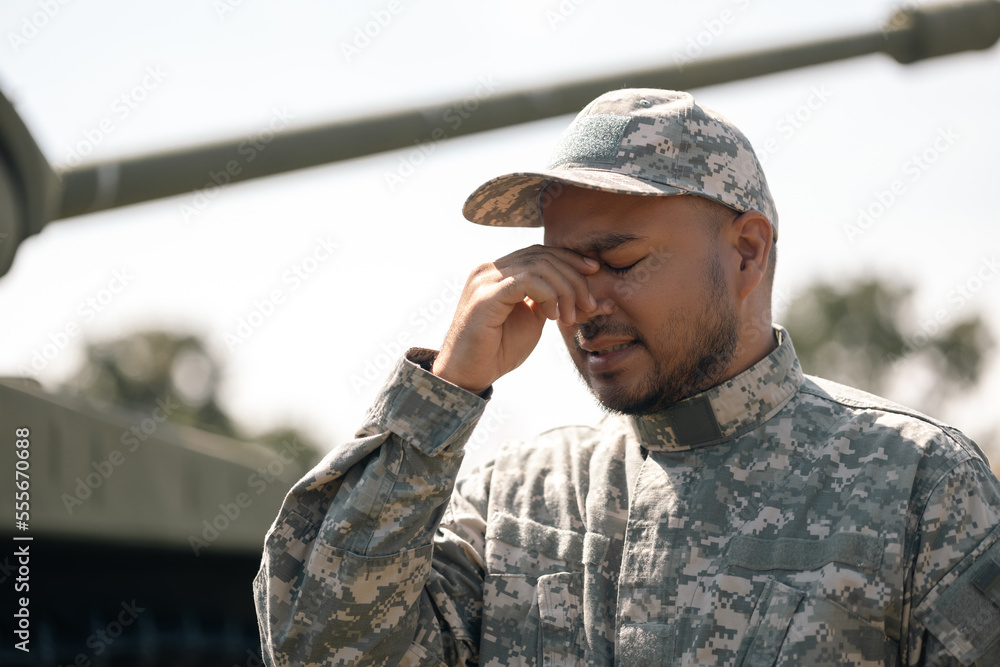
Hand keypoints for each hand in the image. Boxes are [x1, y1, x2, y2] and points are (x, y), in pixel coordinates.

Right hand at [432, 245, 611, 393]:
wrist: (468, 374)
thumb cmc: (498, 350)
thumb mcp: (535, 321)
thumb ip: (555, 302)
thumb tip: (594, 299)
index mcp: (499, 271)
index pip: (540, 252)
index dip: (570, 258)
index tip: (594, 271)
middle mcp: (489, 269)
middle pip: (543, 256)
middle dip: (573, 277)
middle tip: (589, 304)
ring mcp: (485, 280)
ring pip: (539, 266)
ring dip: (564, 289)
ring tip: (571, 317)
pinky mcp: (485, 296)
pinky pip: (527, 281)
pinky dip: (548, 295)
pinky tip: (553, 316)